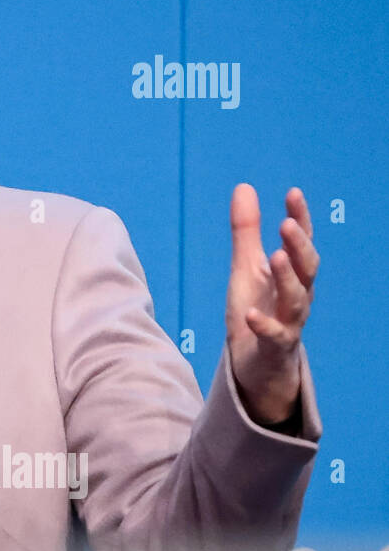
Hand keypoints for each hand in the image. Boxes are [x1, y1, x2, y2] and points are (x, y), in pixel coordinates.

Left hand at [225, 185, 318, 423]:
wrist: (254, 364)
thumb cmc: (255, 309)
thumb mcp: (246, 266)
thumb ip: (246, 230)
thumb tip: (244, 187)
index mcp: (290, 273)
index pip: (300, 242)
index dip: (300, 218)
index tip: (293, 193)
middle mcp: (296, 295)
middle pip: (307, 269)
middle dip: (299, 246)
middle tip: (286, 224)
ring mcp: (289, 322)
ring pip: (297, 300)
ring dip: (288, 278)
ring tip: (276, 256)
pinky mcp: (275, 347)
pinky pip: (274, 336)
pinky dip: (264, 325)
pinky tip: (250, 314)